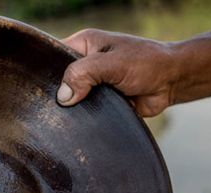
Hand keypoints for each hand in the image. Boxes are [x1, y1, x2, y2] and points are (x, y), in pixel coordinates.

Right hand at [58, 29, 179, 116]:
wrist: (172, 82)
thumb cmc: (147, 63)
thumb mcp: (113, 64)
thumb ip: (85, 74)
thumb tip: (63, 97)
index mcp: (84, 45)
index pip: (54, 56)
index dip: (46, 71)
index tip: (39, 89)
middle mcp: (86, 64)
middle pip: (61, 81)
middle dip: (60, 95)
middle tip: (52, 111)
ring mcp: (94, 85)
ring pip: (74, 100)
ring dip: (75, 110)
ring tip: (65, 122)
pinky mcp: (103, 102)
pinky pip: (89, 113)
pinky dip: (87, 119)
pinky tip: (79, 128)